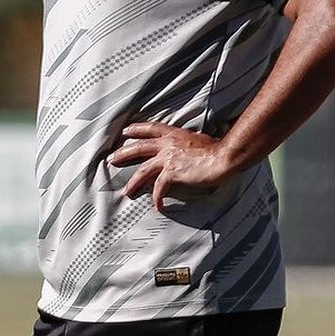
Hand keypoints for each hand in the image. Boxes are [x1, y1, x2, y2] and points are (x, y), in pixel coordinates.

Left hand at [107, 122, 230, 211]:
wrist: (223, 157)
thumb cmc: (217, 149)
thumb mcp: (198, 140)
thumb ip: (188, 143)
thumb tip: (189, 147)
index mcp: (174, 134)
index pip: (150, 128)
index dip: (136, 129)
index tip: (125, 132)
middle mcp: (167, 144)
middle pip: (138, 147)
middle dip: (123, 153)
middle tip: (112, 158)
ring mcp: (168, 158)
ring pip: (142, 170)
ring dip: (133, 183)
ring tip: (127, 192)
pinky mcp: (171, 173)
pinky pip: (158, 188)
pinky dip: (157, 198)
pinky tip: (158, 206)